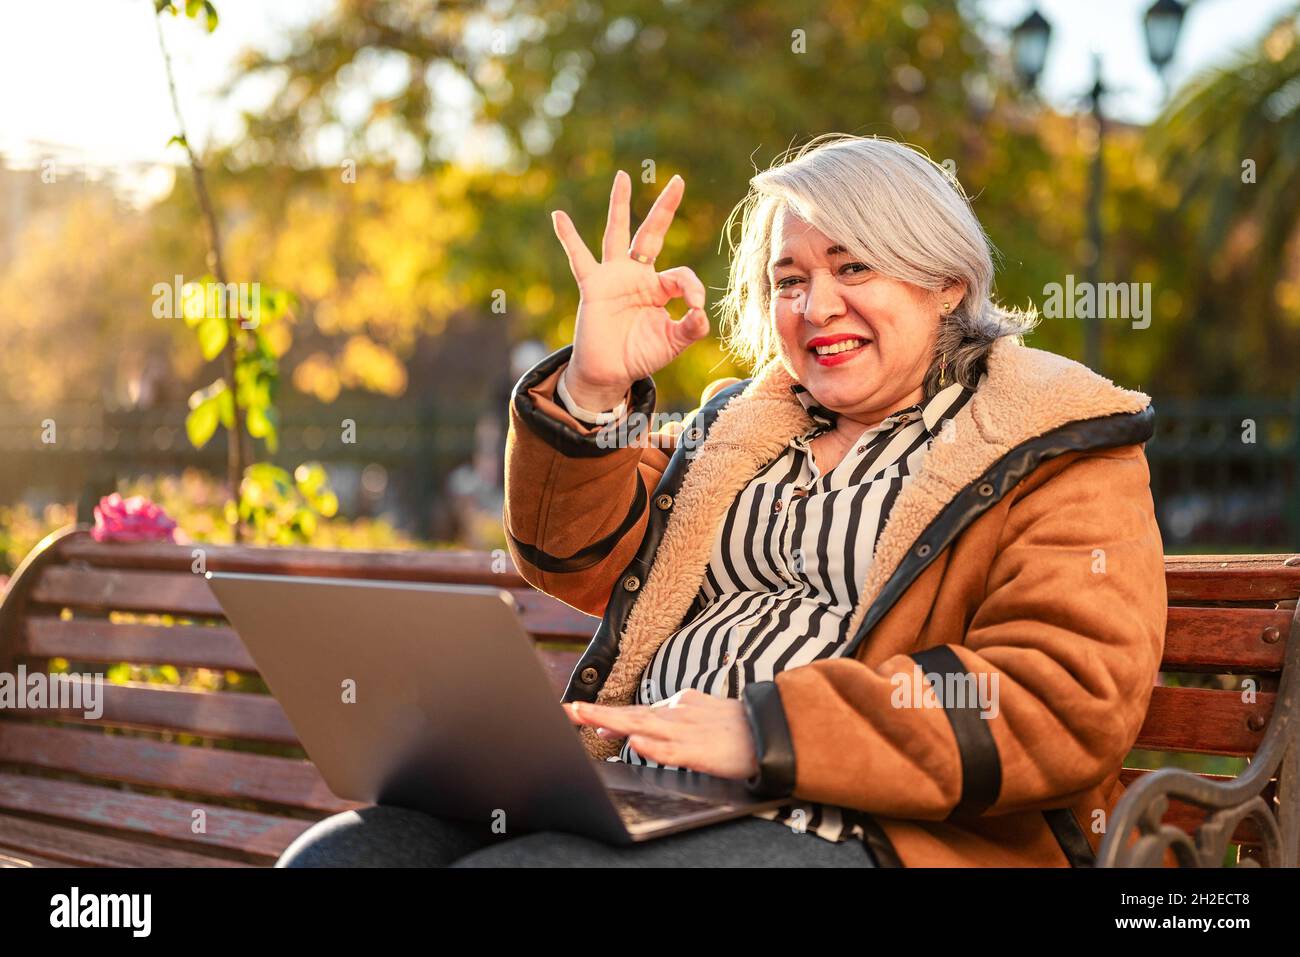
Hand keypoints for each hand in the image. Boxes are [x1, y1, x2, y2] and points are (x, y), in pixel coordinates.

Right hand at [550, 170, 709, 409]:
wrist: (609, 374)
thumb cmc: (640, 356)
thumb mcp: (672, 343)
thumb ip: (690, 328)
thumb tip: (702, 312)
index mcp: (659, 287)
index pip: (680, 275)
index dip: (691, 287)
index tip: (695, 307)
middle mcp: (637, 275)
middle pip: (652, 234)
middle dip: (665, 208)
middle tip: (677, 181)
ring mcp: (613, 277)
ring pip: (617, 234)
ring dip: (619, 205)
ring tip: (623, 177)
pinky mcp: (592, 286)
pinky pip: (579, 258)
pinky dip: (568, 237)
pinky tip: (559, 216)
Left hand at [563, 689, 758, 780]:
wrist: (774, 730)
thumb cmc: (740, 727)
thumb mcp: (704, 714)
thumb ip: (672, 720)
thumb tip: (638, 733)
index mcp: (680, 706)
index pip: (636, 711)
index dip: (606, 713)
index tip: (579, 712)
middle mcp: (678, 713)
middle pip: (630, 714)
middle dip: (597, 713)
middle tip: (568, 711)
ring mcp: (687, 731)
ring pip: (643, 726)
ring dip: (612, 721)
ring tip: (585, 718)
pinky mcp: (700, 751)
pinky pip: (672, 750)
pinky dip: (652, 746)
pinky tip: (634, 744)